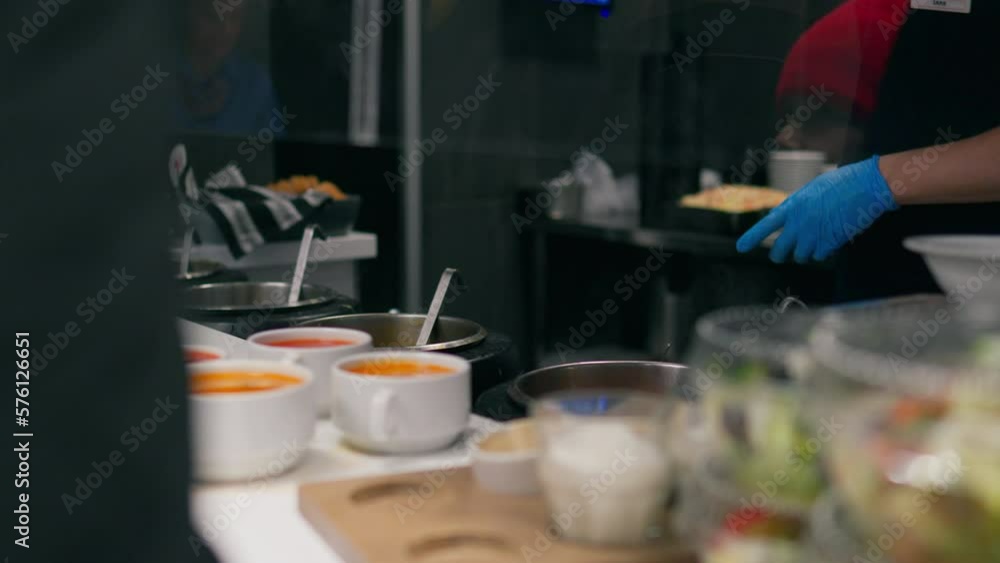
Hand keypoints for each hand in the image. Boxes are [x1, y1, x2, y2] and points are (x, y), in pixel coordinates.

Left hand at [736, 155, 898, 262]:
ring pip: (800, 256)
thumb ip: (800, 206)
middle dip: (780, 254)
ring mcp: (813, 236)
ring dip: (806, 252)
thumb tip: (795, 219)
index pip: (766, 225)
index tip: (741, 247)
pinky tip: (831, 239)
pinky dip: (824, 252)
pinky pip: (820, 256)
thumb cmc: (843, 183)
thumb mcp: (813, 190)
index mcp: (792, 206)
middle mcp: (799, 223)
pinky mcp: (829, 244)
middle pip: (779, 250)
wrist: (866, 187)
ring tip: (816, 238)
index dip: (752, 237)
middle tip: (782, 254)